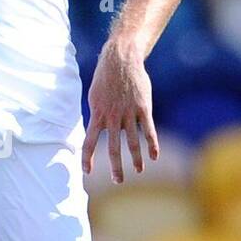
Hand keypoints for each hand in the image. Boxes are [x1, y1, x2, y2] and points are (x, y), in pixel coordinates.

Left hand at [82, 39, 158, 182]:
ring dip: (136, 159)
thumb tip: (96, 129)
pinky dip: (152, 144)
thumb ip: (97, 115)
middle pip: (113, 147)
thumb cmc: (106, 78)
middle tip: (118, 181)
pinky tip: (154, 156)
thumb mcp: (94, 96)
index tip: (86, 172)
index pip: (89, 141)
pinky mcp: (143, 107)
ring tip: (138, 171)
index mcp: (97, 114)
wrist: (121, 59)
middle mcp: (112, 116)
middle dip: (116, 167)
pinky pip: (148, 129)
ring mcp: (128, 112)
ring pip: (133, 141)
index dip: (87, 157)